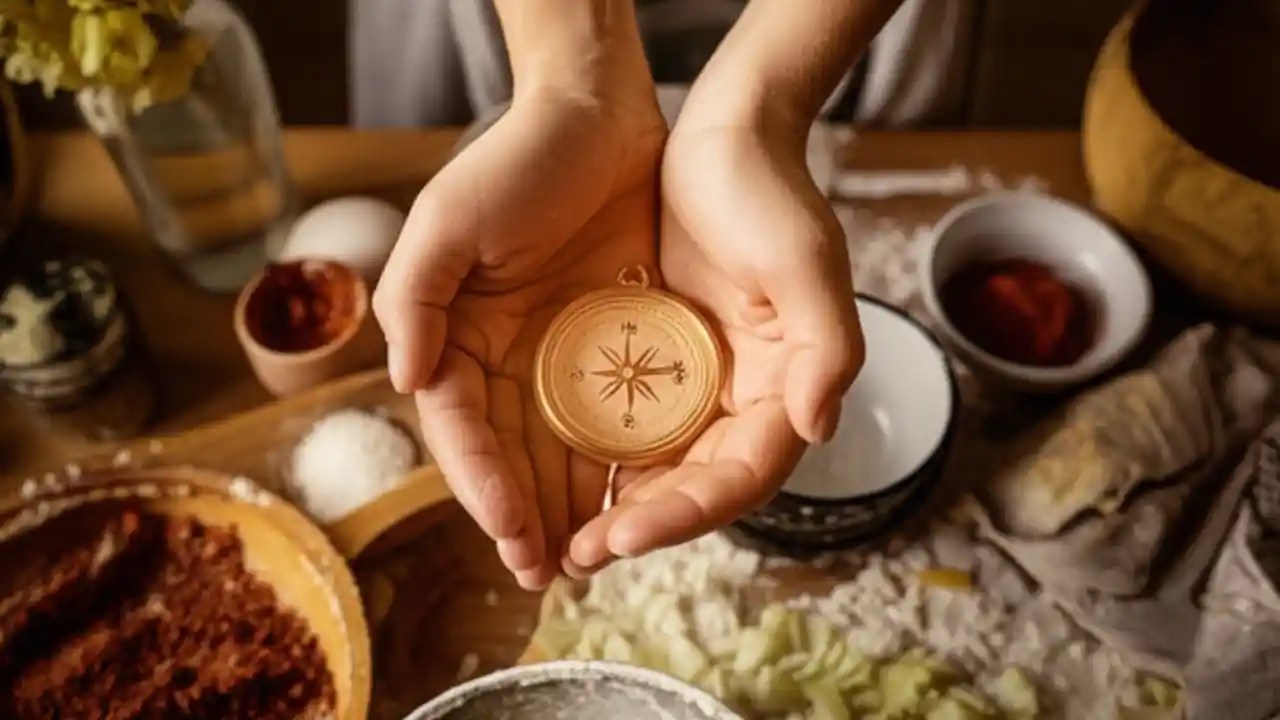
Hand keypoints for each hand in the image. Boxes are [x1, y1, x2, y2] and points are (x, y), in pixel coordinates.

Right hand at [373, 90, 665, 589]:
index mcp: (458, 337)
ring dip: (567, 507)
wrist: (598, 114)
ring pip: (560, 448)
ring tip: (583, 561)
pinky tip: (630, 502)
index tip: (509, 530)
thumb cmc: (515, 161)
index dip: (480, 483)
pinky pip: (614, 415)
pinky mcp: (614, 345)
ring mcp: (560, 356)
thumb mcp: (449, 220)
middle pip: (510, 453)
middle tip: (545, 575)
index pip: (462, 427)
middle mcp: (504, 356)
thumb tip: (407, 382)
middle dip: (523, 517)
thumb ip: (414, 298)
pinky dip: (617, 461)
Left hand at [566, 118, 865, 571]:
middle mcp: (746, 400)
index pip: (743, 477)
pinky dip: (598, 460)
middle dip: (642, 527)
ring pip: (660, 470)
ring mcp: (701, 386)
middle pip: (697, 488)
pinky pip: (630, 428)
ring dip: (615, 509)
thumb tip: (816, 430)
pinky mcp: (661, 364)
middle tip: (576, 556)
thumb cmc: (768, 193)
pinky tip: (553, 480)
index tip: (623, 534)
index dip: (687, 514)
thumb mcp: (805, 262)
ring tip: (558, 542)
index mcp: (787, 388)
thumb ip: (826, 347)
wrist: (725, 137)